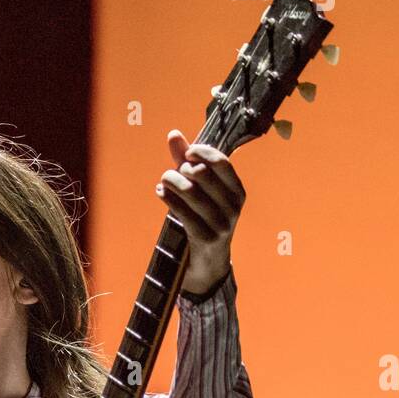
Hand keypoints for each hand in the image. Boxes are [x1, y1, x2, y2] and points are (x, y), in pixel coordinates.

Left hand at [155, 129, 245, 293]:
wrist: (209, 262)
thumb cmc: (204, 218)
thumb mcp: (201, 190)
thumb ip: (187, 161)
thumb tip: (173, 134)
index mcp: (238, 191)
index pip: (221, 162)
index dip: (201, 152)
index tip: (187, 153)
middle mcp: (233, 207)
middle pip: (202, 174)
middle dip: (182, 169)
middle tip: (172, 174)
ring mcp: (221, 224)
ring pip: (190, 191)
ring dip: (171, 182)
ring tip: (163, 181)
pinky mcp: (206, 237)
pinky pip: (182, 211)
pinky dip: (168, 198)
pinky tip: (160, 193)